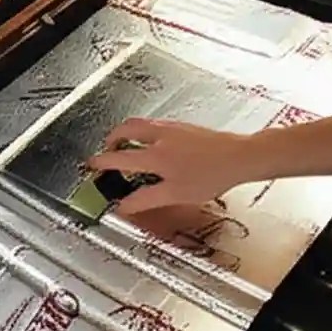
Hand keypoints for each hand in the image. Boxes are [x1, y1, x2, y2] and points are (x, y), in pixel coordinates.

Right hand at [86, 118, 266, 215]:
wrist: (240, 157)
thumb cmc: (212, 174)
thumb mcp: (175, 195)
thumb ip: (146, 199)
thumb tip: (125, 206)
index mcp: (155, 155)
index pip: (118, 158)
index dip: (101, 163)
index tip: (92, 166)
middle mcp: (161, 136)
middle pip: (126, 129)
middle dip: (111, 138)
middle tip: (107, 149)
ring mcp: (173, 128)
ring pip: (141, 124)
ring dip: (127, 132)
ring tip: (127, 145)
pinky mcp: (184, 127)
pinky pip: (156, 124)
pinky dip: (145, 131)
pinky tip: (155, 144)